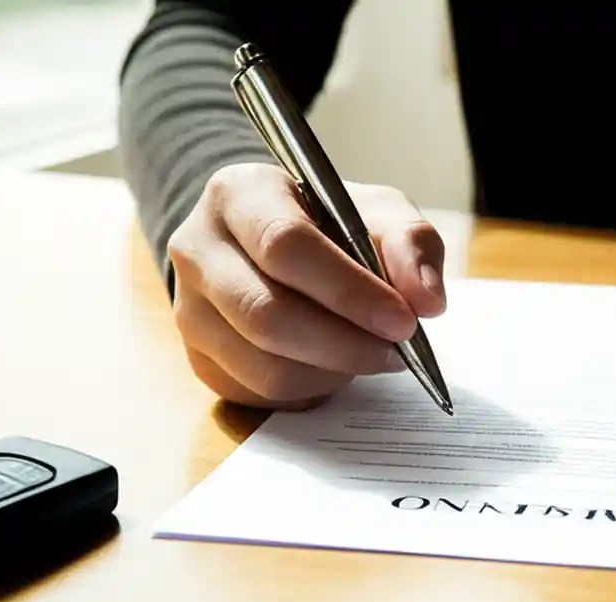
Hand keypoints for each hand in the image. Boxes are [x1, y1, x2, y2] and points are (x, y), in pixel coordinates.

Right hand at [166, 163, 445, 408]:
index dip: (348, 290)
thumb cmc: (329, 224)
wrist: (273, 248)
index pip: (284, 245)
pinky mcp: (200, 359)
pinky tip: (336, 365)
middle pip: (266, 314)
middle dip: (345, 342)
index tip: (403, 320)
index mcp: (238, 194)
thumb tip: (426, 301)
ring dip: (333, 370)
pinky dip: (312, 388)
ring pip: (264, 364)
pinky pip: (261, 392)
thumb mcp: (378, 212)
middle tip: (397, 350)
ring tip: (371, 354)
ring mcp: (189, 310)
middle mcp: (198, 250)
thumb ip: (411, 244)